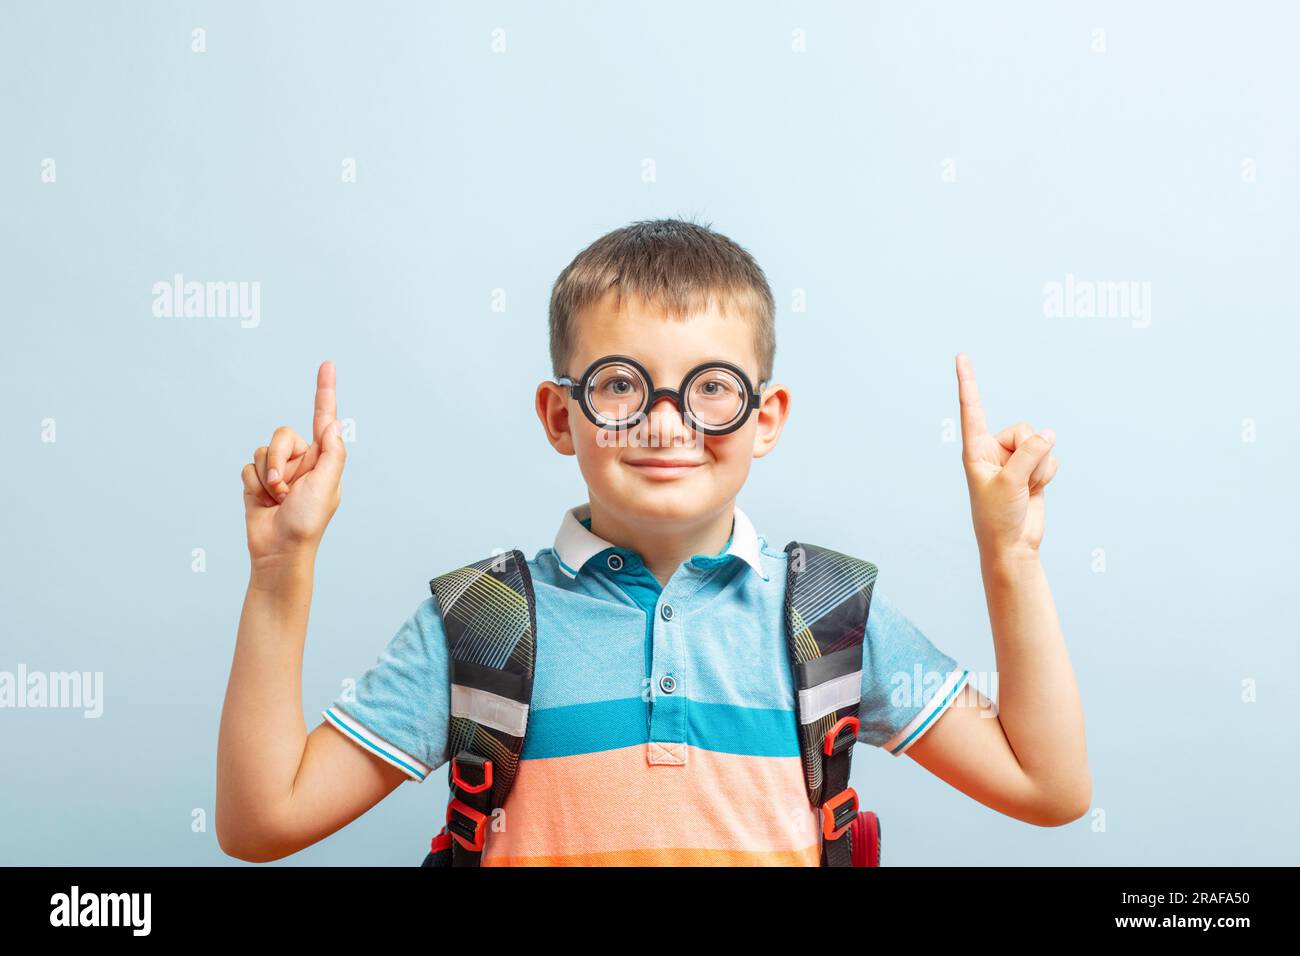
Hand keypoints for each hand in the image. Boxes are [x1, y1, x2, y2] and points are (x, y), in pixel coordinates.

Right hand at [241, 361, 346, 561]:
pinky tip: (263, 502)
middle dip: (280, 459)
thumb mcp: (326, 486)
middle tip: (287, 487)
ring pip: (263, 450)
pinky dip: (253, 484)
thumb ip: (331, 453)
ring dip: (267, 475)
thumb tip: (333, 423)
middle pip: (283, 435)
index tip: (327, 364)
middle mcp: (302, 460)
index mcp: (324, 459)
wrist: (278, 551)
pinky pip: (248, 466)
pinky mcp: (258, 481)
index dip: (325, 391)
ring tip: (277, 498)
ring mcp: (280, 470)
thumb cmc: (307, 523)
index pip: (323, 417)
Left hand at [955, 353, 1058, 558]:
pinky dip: (1048, 474)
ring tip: (1024, 488)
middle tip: (1015, 481)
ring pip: (1041, 443)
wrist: (1013, 544)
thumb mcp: (1010, 483)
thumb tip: (1048, 433)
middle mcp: (994, 450)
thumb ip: (1029, 453)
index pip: (971, 410)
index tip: (960, 356)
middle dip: (1028, 453)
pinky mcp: (1032, 468)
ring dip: (1039, 468)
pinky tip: (1035, 489)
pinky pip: (1051, 457)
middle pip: (1023, 429)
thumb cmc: (999, 517)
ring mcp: (1014, 458)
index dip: (968, 382)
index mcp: (976, 450)